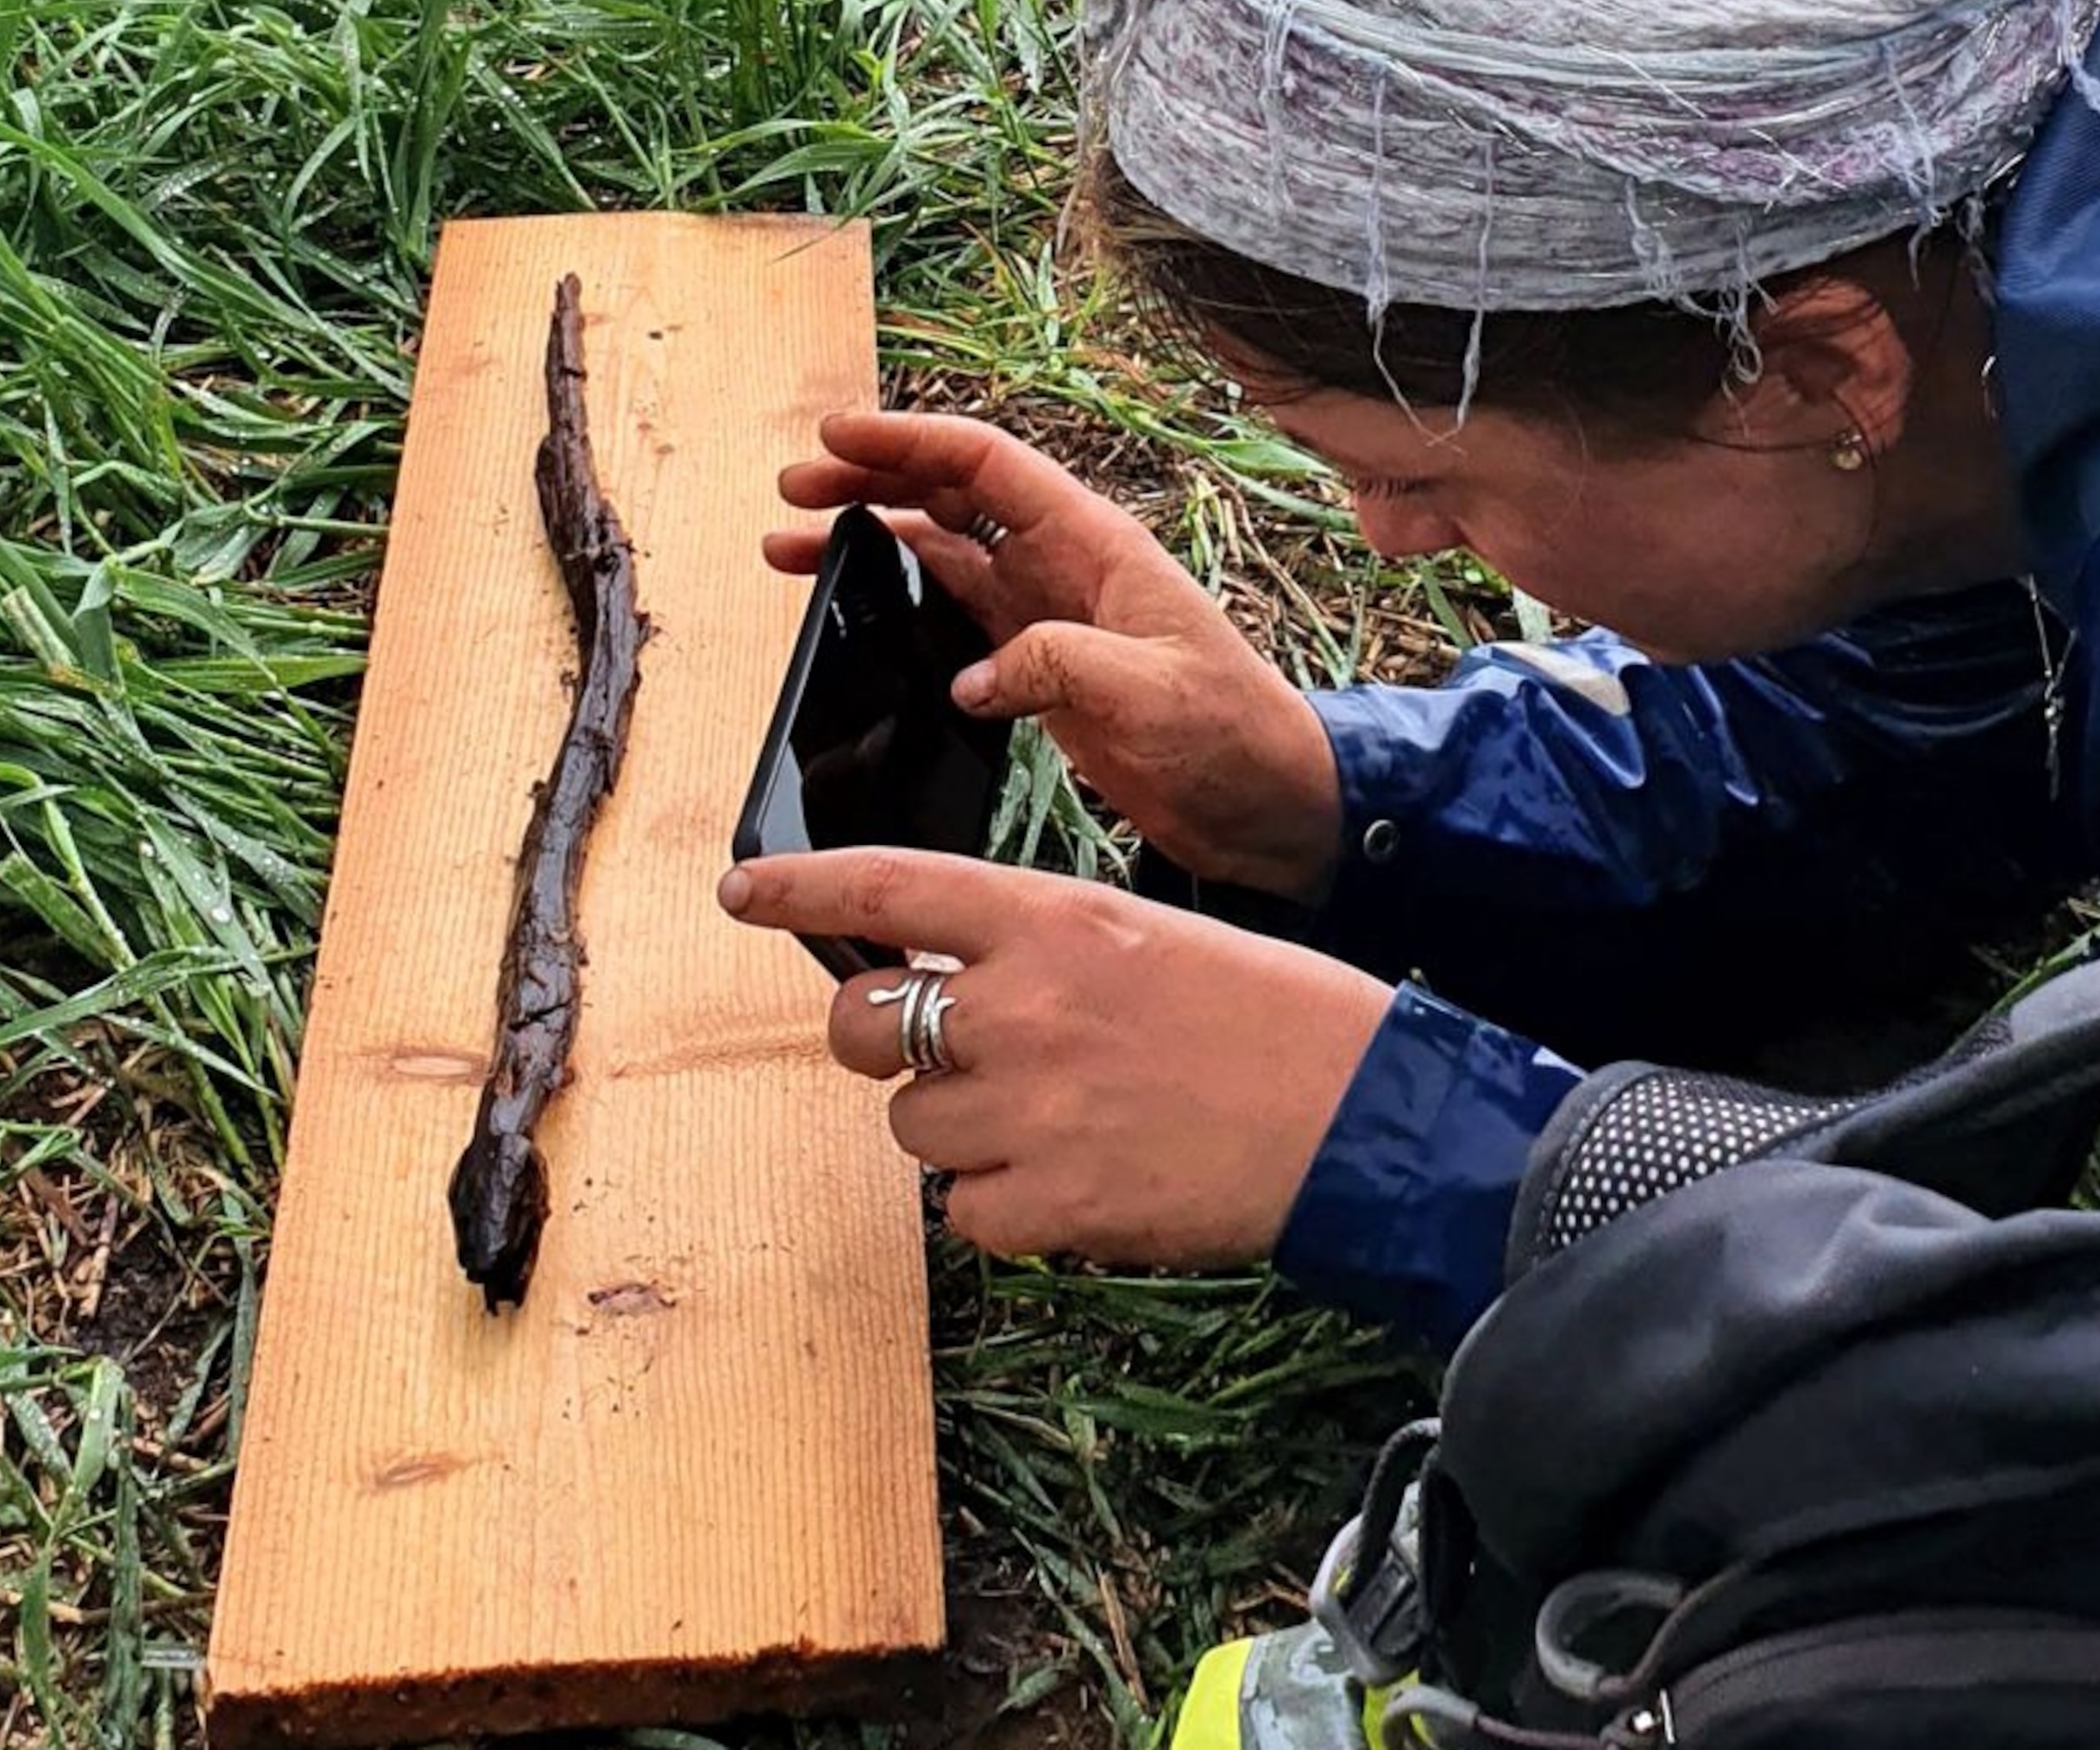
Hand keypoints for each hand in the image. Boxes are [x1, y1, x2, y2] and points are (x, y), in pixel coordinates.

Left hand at [719, 848, 1392, 1265]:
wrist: (1358, 1115)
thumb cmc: (1272, 1013)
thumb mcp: (1149, 933)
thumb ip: (1041, 950)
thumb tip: (954, 986)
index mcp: (1053, 919)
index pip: (887, 888)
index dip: (798, 888)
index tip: (741, 891)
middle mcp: (1021, 1006)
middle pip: (861, 1026)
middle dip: (881, 1038)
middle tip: (949, 1050)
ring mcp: (1027, 1110)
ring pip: (911, 1127)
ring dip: (958, 1128)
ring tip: (1056, 1120)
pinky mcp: (1049, 1207)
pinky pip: (966, 1211)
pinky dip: (1004, 1204)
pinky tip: (1077, 1178)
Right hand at [770, 412, 1343, 899]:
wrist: (1267, 803)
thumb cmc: (1234, 732)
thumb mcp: (1150, 689)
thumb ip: (1057, 665)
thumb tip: (971, 677)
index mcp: (1095, 542)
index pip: (986, 463)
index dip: (908, 440)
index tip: (836, 438)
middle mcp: (1063, 565)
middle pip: (949, 496)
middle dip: (869, 481)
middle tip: (794, 492)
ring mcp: (1045, 615)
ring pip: (939, 553)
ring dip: (869, 542)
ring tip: (791, 550)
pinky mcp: (1035, 669)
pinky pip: (951, 618)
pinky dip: (899, 608)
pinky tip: (857, 618)